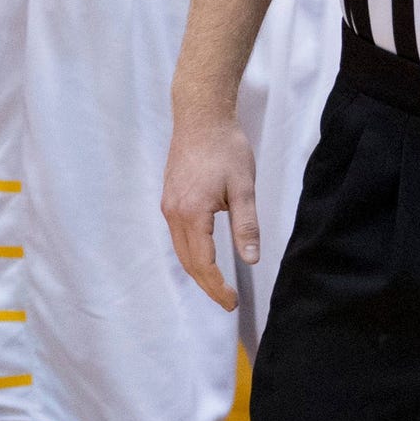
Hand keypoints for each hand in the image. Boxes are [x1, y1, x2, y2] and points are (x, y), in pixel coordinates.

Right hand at [159, 108, 256, 311]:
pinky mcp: (169, 199)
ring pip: (181, 250)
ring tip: (218, 286)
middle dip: (207, 285)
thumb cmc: (226, 149)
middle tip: (227, 301)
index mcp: (192, 213)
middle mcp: (174, 213)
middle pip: (188, 262)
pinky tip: (204, 258)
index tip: (232, 303)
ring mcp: (168, 206)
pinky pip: (177, 236)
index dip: (217, 287)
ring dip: (198, 271)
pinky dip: (191, 254)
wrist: (201, 118)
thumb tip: (251, 260)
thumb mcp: (243, 187)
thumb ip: (246, 226)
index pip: (203, 263)